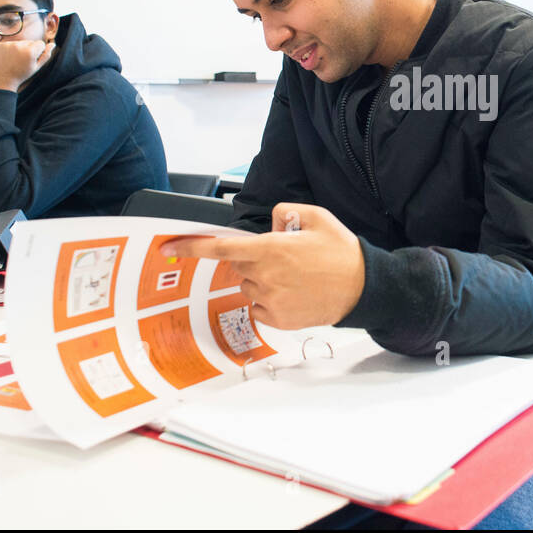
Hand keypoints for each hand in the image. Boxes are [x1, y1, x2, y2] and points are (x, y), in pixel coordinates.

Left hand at [0, 40, 55, 91]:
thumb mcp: (36, 68)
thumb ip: (46, 55)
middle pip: (29, 42)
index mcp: (30, 52)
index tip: (32, 60)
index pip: (41, 43)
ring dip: (18, 50)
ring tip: (13, 61)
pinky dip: (8, 50)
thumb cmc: (20, 75)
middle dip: (28, 49)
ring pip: (18, 43)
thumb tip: (52, 44)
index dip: (39, 52)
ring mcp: (6, 45)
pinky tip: (6, 59)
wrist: (0, 82)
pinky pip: (8, 44)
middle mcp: (18, 46)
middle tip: (22, 62)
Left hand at [159, 203, 365, 329]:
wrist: (363, 287)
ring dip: (261, 280)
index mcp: (271, 248)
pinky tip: (293, 293)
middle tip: (283, 258)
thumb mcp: (316, 217)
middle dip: (253, 260)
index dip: (190, 248)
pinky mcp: (278, 319)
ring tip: (293, 277)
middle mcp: (266, 276)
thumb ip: (286, 212)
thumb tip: (271, 224)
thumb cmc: (341, 252)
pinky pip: (259, 307)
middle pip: (238, 267)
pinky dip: (269, 299)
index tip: (169, 248)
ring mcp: (271, 300)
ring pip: (248, 287)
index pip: (220, 248)